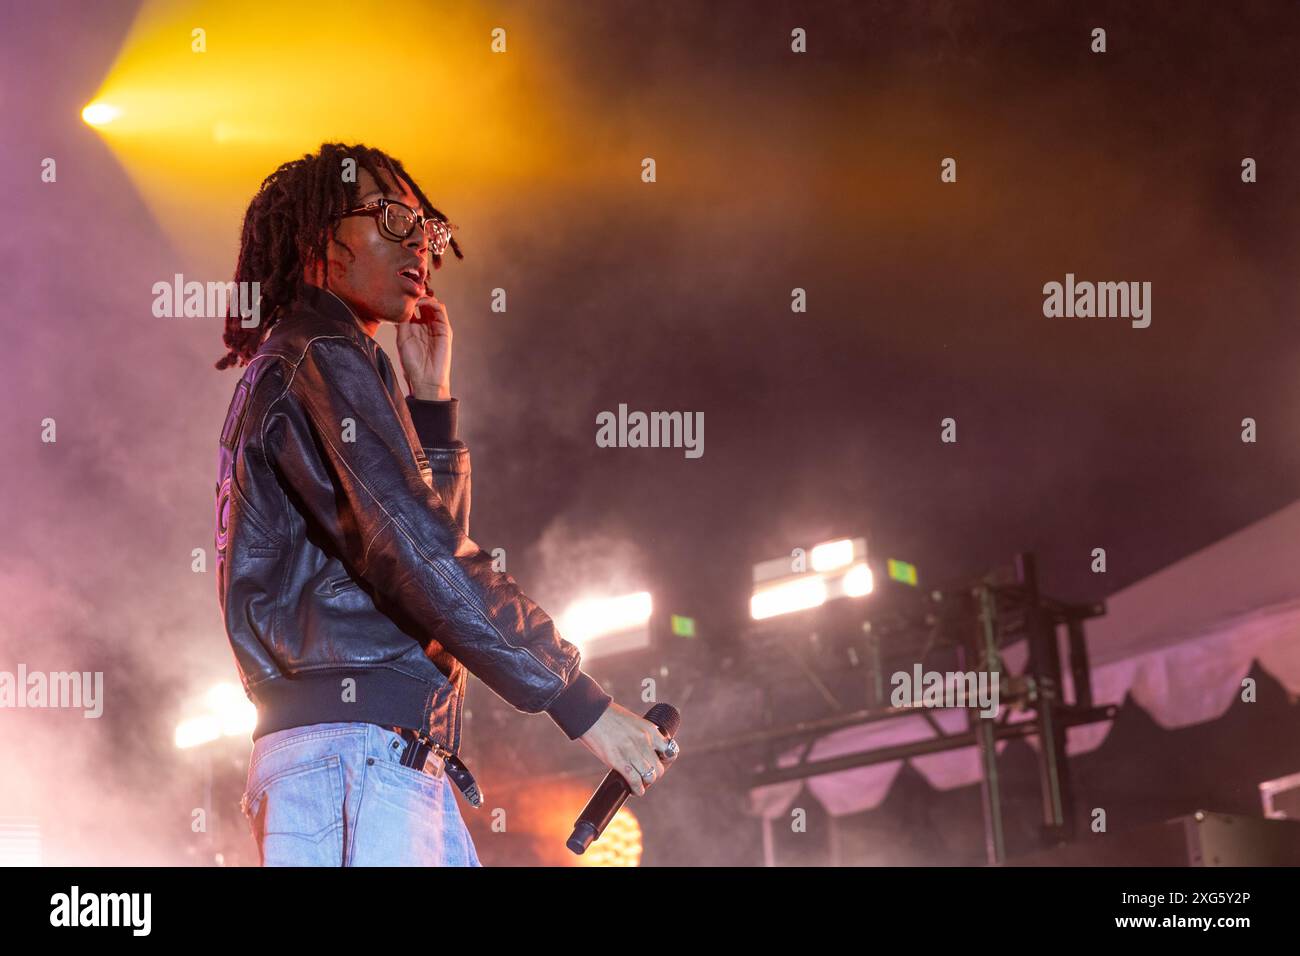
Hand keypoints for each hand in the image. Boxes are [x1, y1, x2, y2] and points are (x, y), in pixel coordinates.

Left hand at [397, 285, 451, 400]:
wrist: (426, 379)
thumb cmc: (412, 364)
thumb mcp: (402, 339)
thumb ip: (402, 322)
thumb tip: (397, 305)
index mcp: (414, 327)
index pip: (412, 308)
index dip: (406, 299)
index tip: (396, 292)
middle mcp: (425, 325)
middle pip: (422, 303)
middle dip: (415, 294)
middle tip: (406, 289)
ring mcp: (436, 326)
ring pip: (432, 303)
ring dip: (423, 297)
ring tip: (413, 296)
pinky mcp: (445, 328)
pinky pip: (440, 309)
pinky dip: (431, 302)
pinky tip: (420, 302)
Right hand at [577, 700, 678, 795]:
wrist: (590, 713)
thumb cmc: (610, 718)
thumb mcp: (634, 722)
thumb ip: (642, 736)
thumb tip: (646, 753)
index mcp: (650, 729)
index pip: (670, 751)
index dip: (667, 761)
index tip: (660, 763)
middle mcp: (644, 740)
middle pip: (660, 768)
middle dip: (654, 775)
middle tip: (646, 775)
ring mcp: (631, 751)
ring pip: (650, 776)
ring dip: (645, 783)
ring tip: (639, 783)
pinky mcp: (618, 760)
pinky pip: (634, 780)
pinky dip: (637, 789)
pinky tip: (635, 790)